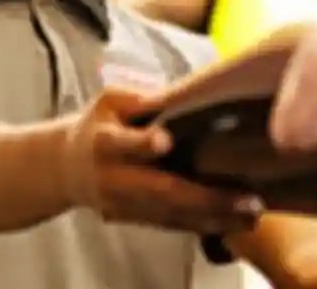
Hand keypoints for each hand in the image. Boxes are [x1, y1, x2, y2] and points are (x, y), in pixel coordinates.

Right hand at [61, 87, 264, 234]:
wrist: (65, 168)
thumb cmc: (99, 123)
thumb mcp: (109, 99)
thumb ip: (141, 95)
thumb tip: (185, 90)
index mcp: (103, 141)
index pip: (121, 142)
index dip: (141, 143)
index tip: (165, 141)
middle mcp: (112, 178)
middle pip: (157, 190)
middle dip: (202, 196)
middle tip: (245, 198)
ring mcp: (123, 204)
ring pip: (170, 215)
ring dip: (213, 217)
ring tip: (251, 212)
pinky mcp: (134, 220)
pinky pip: (171, 226)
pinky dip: (204, 225)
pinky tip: (235, 222)